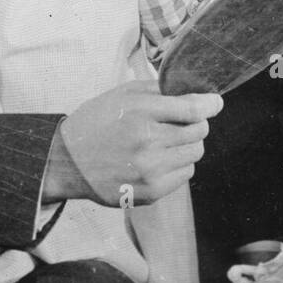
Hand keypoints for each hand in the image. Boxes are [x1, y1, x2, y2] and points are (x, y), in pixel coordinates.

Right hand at [46, 79, 220, 206]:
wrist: (67, 162)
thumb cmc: (96, 123)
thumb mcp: (122, 95)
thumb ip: (159, 90)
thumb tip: (196, 93)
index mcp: (141, 112)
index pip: (194, 108)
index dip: (211, 104)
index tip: (214, 103)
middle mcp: (148, 141)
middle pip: (200, 131)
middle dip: (195, 124)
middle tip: (180, 122)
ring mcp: (151, 170)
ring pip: (195, 153)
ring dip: (187, 145)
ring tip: (166, 142)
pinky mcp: (151, 192)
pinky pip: (185, 174)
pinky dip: (178, 165)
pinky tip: (159, 160)